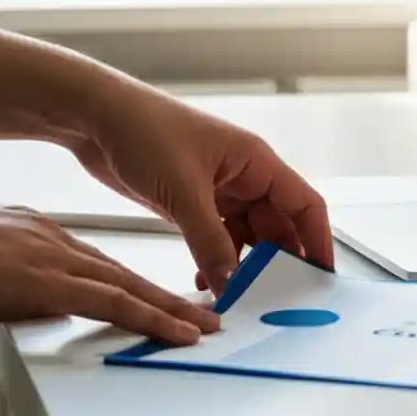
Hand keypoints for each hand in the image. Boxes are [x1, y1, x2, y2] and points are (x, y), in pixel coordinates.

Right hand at [0, 197, 218, 344]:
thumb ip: (6, 274)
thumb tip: (24, 297)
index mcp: (34, 232)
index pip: (95, 262)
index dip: (128, 282)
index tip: (153, 295)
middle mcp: (53, 241)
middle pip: (121, 272)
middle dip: (162, 295)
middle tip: (201, 310)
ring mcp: (53, 260)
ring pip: (128, 287)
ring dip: (171, 309)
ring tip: (206, 326)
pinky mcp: (48, 284)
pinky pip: (114, 303)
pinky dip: (153, 318)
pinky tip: (181, 333)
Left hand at [68, 89, 333, 296]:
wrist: (94, 117)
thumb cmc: (144, 130)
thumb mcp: (183, 191)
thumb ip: (210, 241)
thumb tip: (232, 283)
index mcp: (256, 162)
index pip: (304, 205)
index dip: (318, 241)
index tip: (322, 276)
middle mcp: (244, 177)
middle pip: (277, 227)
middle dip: (278, 263)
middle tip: (276, 298)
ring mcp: (219, 191)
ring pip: (246, 238)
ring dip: (243, 267)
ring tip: (236, 296)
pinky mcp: (193, 203)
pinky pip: (216, 240)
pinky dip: (216, 262)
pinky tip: (205, 280)